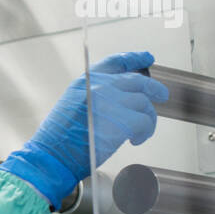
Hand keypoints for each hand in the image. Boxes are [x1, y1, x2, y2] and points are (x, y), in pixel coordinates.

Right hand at [0, 51, 168, 208]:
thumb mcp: (71, 105)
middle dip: (153, 88)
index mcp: (85, 81)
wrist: (53, 155)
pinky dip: (144, 132)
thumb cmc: (58, 139)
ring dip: (146, 118)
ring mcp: (112, 101)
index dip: (134, 58)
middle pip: (136, 80)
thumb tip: (119, 100)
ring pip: (144, 103)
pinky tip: (135, 140)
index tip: (146, 58)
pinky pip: (145, 122)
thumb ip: (94, 96)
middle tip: (161, 95)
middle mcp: (99, 86)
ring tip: (140, 131)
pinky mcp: (123, 119)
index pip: (115, 62)